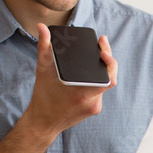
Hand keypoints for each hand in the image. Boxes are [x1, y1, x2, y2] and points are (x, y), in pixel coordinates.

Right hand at [23, 23, 117, 138]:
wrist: (43, 124)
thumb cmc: (42, 98)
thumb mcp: (42, 71)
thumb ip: (43, 48)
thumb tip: (41, 27)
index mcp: (82, 93)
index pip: (108, 77)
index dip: (110, 61)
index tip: (104, 48)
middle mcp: (92, 101)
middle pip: (109, 78)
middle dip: (107, 60)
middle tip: (102, 45)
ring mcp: (94, 107)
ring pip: (104, 84)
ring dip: (101, 71)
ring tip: (97, 55)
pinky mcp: (94, 110)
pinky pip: (99, 92)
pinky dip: (96, 81)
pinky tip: (90, 72)